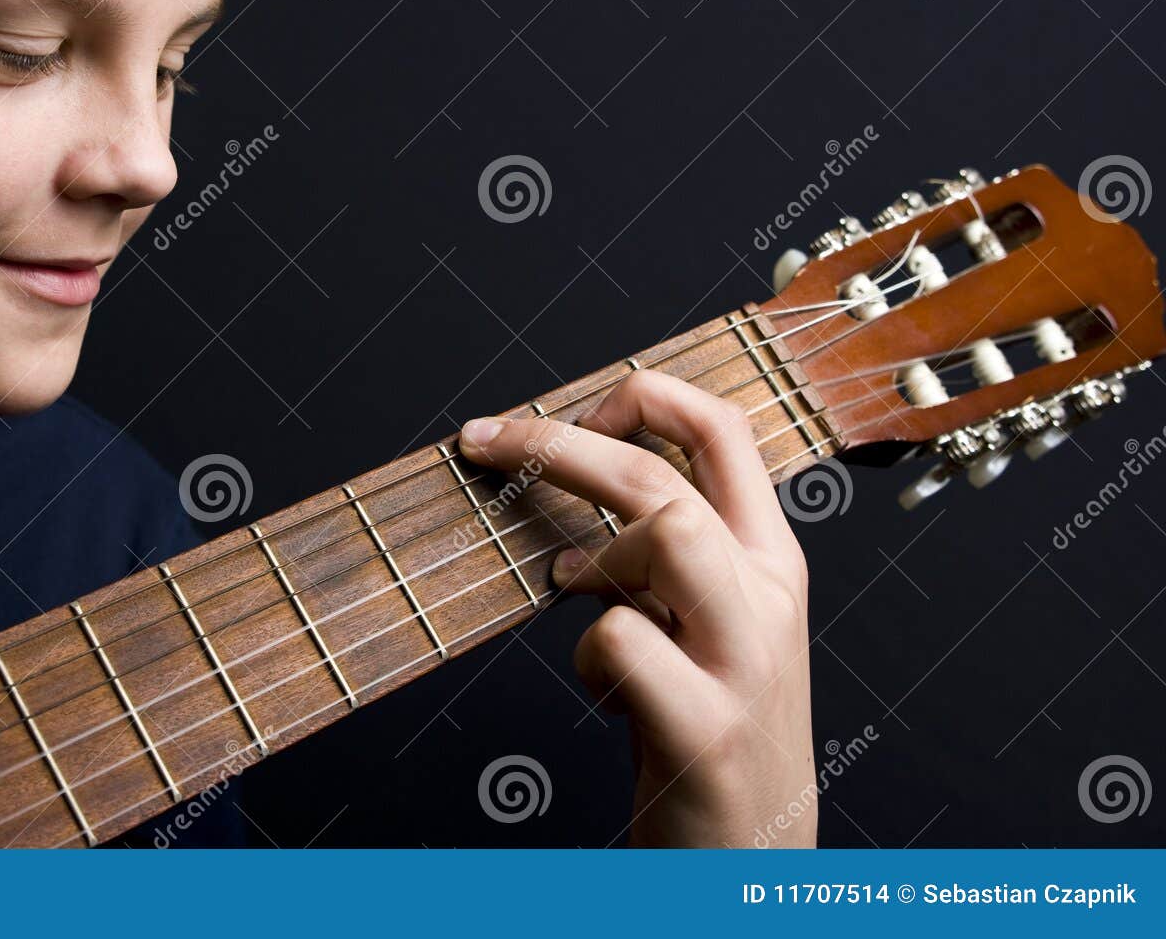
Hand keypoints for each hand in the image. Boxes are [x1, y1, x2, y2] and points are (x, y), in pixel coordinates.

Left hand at [458, 369, 815, 846]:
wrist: (753, 862)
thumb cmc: (712, 730)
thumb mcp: (709, 626)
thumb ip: (666, 557)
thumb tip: (579, 475)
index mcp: (773, 561)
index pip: (723, 428)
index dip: (642, 394)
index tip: (572, 407)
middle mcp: (770, 598)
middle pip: (664, 471)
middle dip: (559, 441)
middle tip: (483, 441)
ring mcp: (745, 662)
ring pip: (667, 532)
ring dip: (592, 549)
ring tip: (566, 583)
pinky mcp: (706, 729)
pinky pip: (622, 643)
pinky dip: (586, 657)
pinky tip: (602, 694)